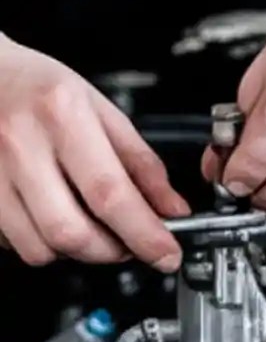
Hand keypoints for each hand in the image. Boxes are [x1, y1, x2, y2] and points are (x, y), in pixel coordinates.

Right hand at [0, 37, 189, 269]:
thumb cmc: (40, 88)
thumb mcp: (102, 110)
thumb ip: (142, 164)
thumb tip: (172, 210)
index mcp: (62, 115)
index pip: (109, 192)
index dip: (144, 233)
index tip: (166, 253)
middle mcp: (20, 144)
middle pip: (70, 232)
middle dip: (111, 251)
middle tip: (128, 242)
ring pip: (38, 248)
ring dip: (76, 252)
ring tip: (90, 226)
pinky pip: (11, 243)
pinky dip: (41, 243)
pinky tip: (52, 216)